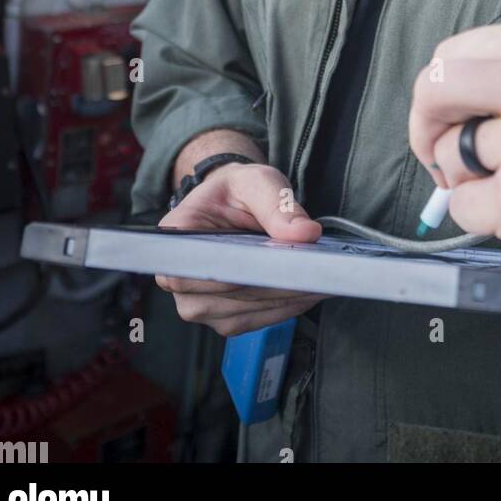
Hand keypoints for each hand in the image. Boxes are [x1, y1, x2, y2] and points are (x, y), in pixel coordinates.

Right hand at [155, 164, 328, 336]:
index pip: (203, 267)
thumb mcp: (257, 182)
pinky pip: (259, 319)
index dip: (241, 272)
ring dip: (288, 298)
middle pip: (231, 294)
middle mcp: (180, 279)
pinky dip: (288, 306)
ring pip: (249, 311)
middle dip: (278, 283)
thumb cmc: (237, 191)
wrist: (232, 205)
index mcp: (177, 237)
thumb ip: (277, 205)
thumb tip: (305, 233)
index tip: (280, 268)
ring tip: (323, 278)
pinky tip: (310, 289)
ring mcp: (200, 304)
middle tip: (319, 271)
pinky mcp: (225, 318)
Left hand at [409, 16, 500, 293]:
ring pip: (446, 153)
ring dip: (465, 180)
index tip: (452, 119)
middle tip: (444, 154)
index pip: (450, 53)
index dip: (438, 94)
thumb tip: (430, 95)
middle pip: (433, 88)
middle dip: (425, 128)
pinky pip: (461, 205)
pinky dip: (481, 217)